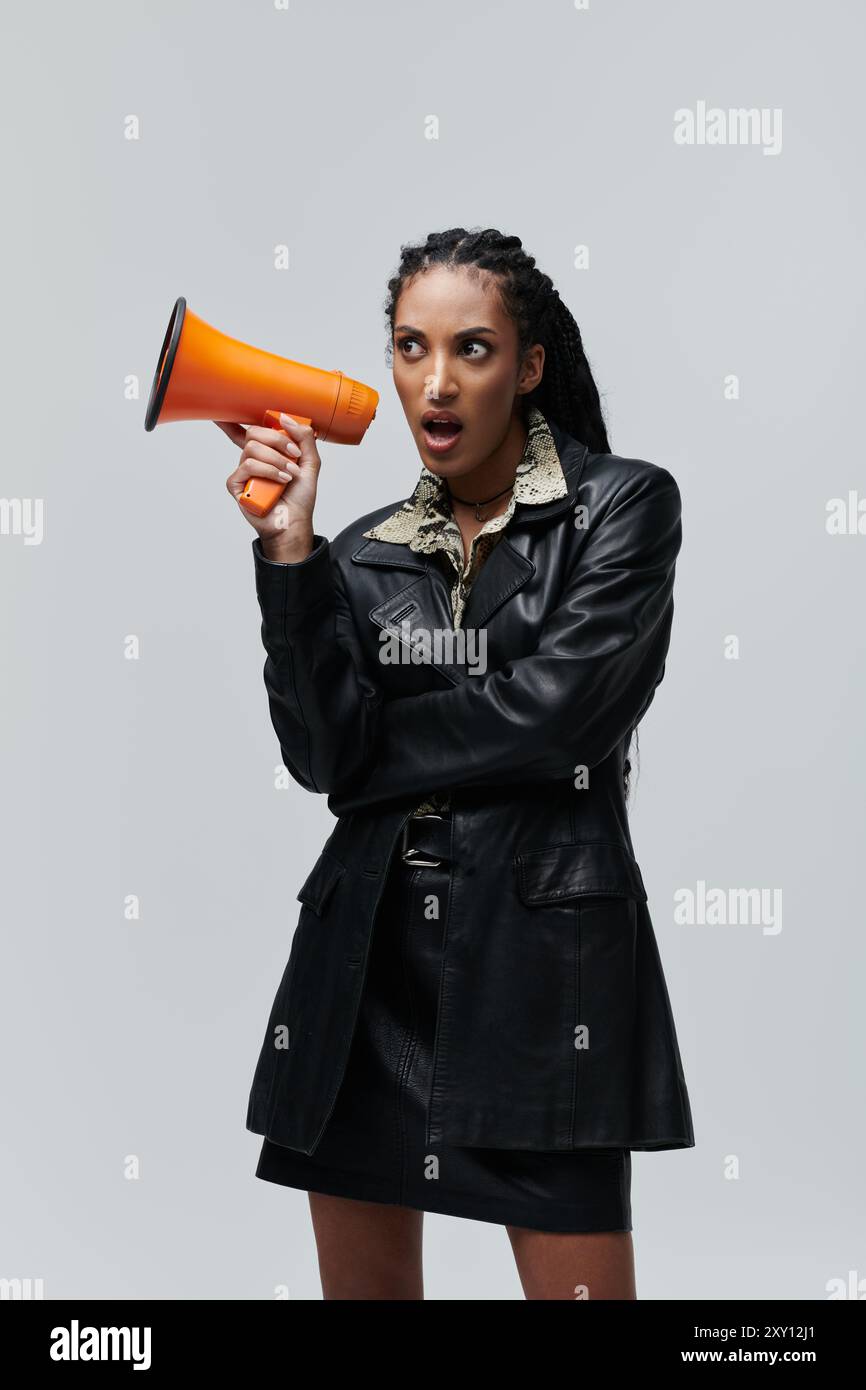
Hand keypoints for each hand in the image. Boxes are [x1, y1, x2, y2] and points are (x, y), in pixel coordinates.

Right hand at [219, 413, 319, 556]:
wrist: (296, 521)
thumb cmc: (300, 496)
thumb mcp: (311, 462)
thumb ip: (303, 437)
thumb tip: (284, 417)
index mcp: (267, 452)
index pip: (249, 430)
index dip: (233, 418)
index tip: (224, 409)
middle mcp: (253, 459)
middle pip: (254, 433)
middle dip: (278, 441)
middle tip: (294, 455)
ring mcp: (243, 472)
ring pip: (252, 449)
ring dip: (277, 460)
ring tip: (290, 474)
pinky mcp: (236, 485)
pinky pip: (247, 466)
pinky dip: (268, 471)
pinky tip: (280, 482)